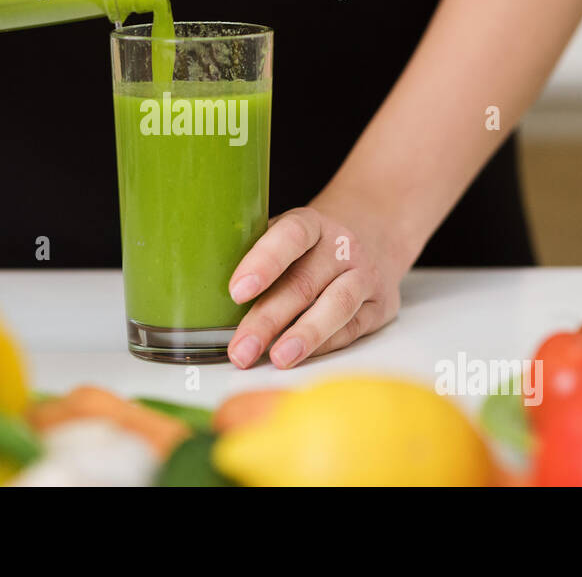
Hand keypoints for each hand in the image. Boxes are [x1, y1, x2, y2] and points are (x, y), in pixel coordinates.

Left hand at [225, 198, 405, 368]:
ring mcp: (364, 275)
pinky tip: (300, 358)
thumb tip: (201, 291)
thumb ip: (252, 254)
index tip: (236, 291)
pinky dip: (324, 345)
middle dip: (268, 319)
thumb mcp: (284, 234)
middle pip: (304, 283)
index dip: (263, 262)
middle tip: (239, 349)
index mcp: (311, 223)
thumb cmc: (310, 245)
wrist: (375, 232)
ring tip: (276, 359)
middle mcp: (342, 246)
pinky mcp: (380, 305)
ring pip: (336, 306)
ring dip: (304, 336)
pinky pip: (352, 328)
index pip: (290, 237)